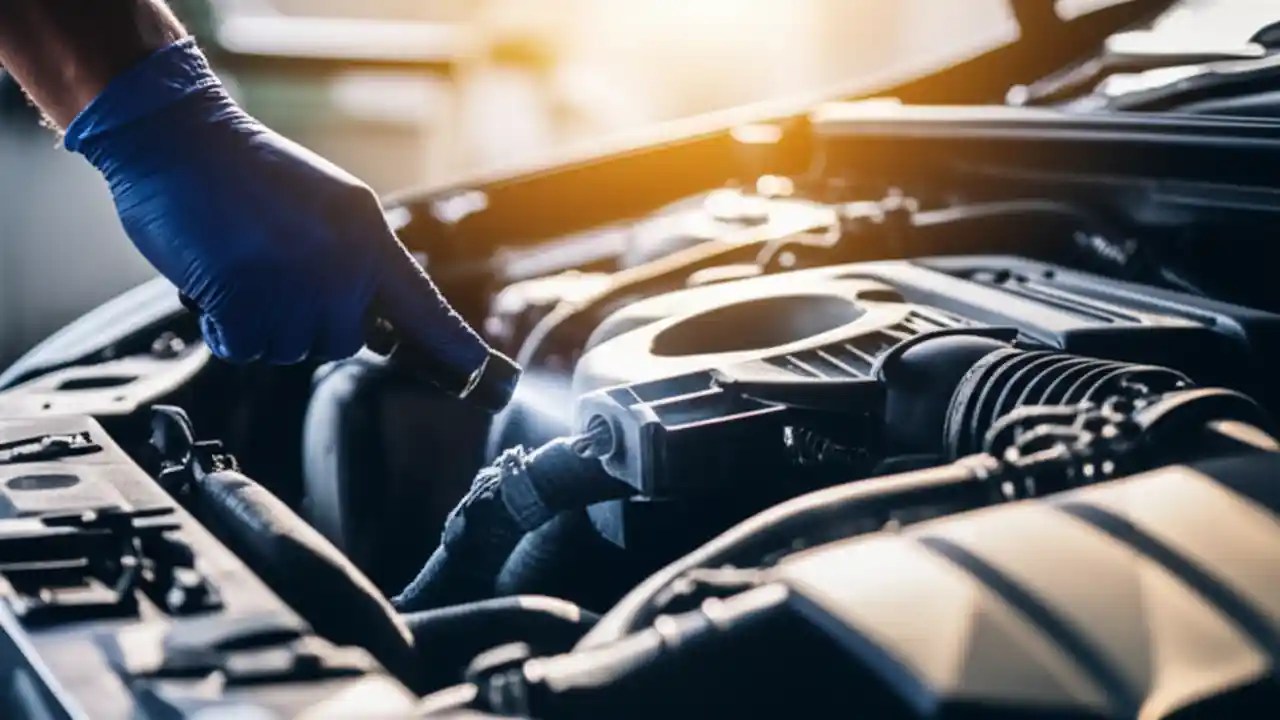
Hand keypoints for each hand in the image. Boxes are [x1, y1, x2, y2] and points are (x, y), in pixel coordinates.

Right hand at [67, 39, 489, 370]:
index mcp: (367, 239)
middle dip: (308, 322)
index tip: (475, 372)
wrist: (177, 140)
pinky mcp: (243, 305)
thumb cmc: (248, 171)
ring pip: (289, 349)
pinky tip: (219, 282)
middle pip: (342, 342)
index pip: (423, 305)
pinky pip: (243, 349)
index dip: (450, 345)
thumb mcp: (329, 205)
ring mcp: (294, 290)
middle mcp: (340, 269)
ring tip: (245, 268)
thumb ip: (356, 256)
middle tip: (277, 273)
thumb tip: (373, 307)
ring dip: (262, 324)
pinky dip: (224, 327)